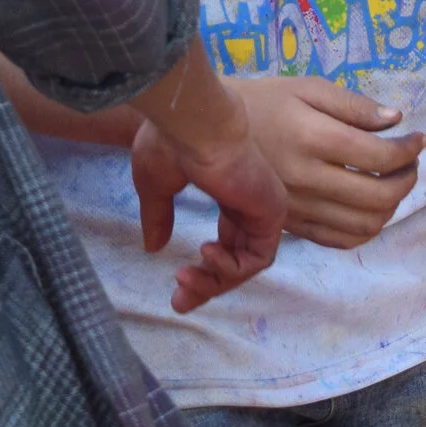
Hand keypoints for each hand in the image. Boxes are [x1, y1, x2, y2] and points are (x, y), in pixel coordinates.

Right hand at [128, 121, 286, 312]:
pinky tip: (206, 255)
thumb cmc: (171, 145)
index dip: (204, 271)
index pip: (226, 243)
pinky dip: (232, 268)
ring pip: (247, 263)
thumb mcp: (155, 187)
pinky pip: (258, 258)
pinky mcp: (272, 211)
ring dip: (215, 280)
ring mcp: (263, 206)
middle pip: (237, 258)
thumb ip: (159, 217)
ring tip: (185, 277)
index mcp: (227, 192)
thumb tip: (153, 247)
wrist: (193, 125)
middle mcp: (249, 202)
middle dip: (207, 284)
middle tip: (179, 301)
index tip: (177, 288)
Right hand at [237, 76, 425, 246]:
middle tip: (411, 161)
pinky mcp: (290, 224)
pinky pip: (338, 241)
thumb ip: (353, 105)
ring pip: (364, 225)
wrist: (210, 133)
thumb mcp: (307, 88)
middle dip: (407, 179)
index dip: (409, 150)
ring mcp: (297, 207)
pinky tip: (370, 207)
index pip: (380, 157)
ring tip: (394, 182)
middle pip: (378, 196)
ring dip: (392, 206)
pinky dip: (365, 229)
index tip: (419, 139)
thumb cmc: (262, 101)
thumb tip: (396, 120)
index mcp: (313, 138)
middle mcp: (307, 179)